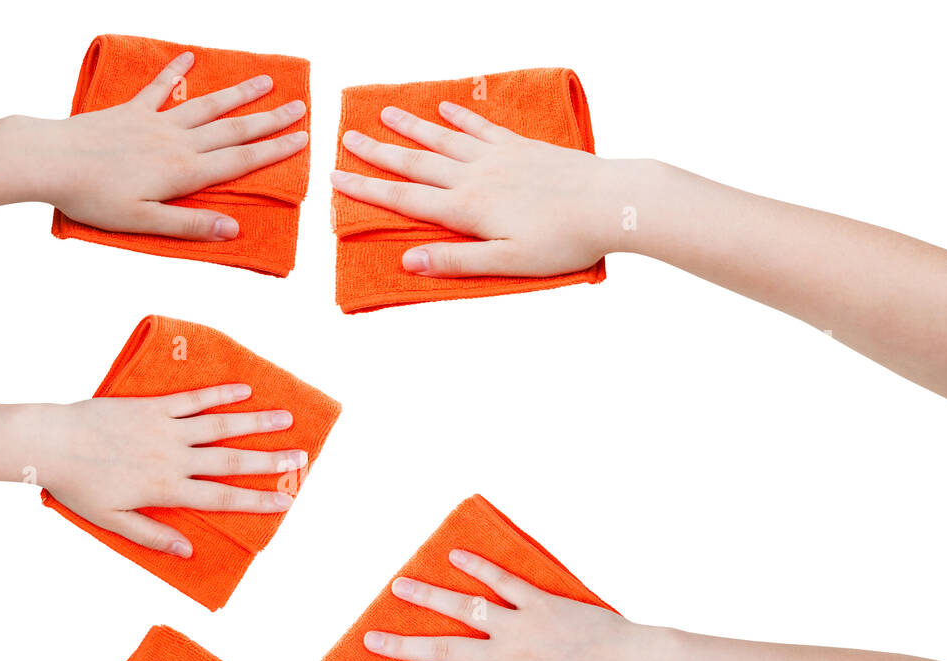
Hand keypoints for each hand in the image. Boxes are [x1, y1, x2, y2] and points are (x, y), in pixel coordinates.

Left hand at [34, 384, 304, 556]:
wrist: (51, 443)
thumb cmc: (79, 487)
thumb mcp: (114, 521)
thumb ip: (153, 536)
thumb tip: (188, 553)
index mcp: (166, 489)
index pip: (222, 498)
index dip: (256, 500)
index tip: (285, 501)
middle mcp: (173, 457)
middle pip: (231, 460)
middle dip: (270, 460)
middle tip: (301, 458)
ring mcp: (165, 428)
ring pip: (220, 425)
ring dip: (256, 421)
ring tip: (286, 417)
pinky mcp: (152, 406)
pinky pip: (193, 399)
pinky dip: (220, 394)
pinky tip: (244, 391)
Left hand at [40, 52, 307, 239]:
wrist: (52, 160)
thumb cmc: (94, 198)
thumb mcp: (144, 223)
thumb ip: (189, 225)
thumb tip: (233, 229)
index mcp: (183, 172)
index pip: (240, 161)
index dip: (274, 151)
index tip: (302, 139)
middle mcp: (176, 142)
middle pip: (233, 129)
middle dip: (269, 120)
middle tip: (300, 108)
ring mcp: (154, 123)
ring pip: (207, 106)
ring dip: (238, 94)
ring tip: (266, 82)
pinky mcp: (131, 112)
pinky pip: (161, 88)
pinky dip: (177, 72)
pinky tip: (191, 58)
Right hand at [331, 101, 632, 276]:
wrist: (610, 202)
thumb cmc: (562, 242)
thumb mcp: (506, 263)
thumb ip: (455, 260)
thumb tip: (407, 261)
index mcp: (467, 209)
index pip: (405, 200)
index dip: (367, 191)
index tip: (336, 179)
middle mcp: (476, 177)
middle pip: (416, 164)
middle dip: (378, 153)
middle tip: (346, 138)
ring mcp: (498, 157)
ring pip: (443, 140)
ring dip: (412, 128)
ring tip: (384, 114)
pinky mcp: (521, 147)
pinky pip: (481, 128)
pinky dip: (459, 119)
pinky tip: (443, 110)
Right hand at [363, 549, 656, 660]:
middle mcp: (506, 653)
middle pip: (443, 648)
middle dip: (402, 645)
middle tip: (370, 638)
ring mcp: (522, 623)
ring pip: (466, 608)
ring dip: (430, 596)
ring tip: (398, 587)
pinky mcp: (542, 601)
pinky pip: (504, 580)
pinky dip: (479, 567)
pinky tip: (456, 556)